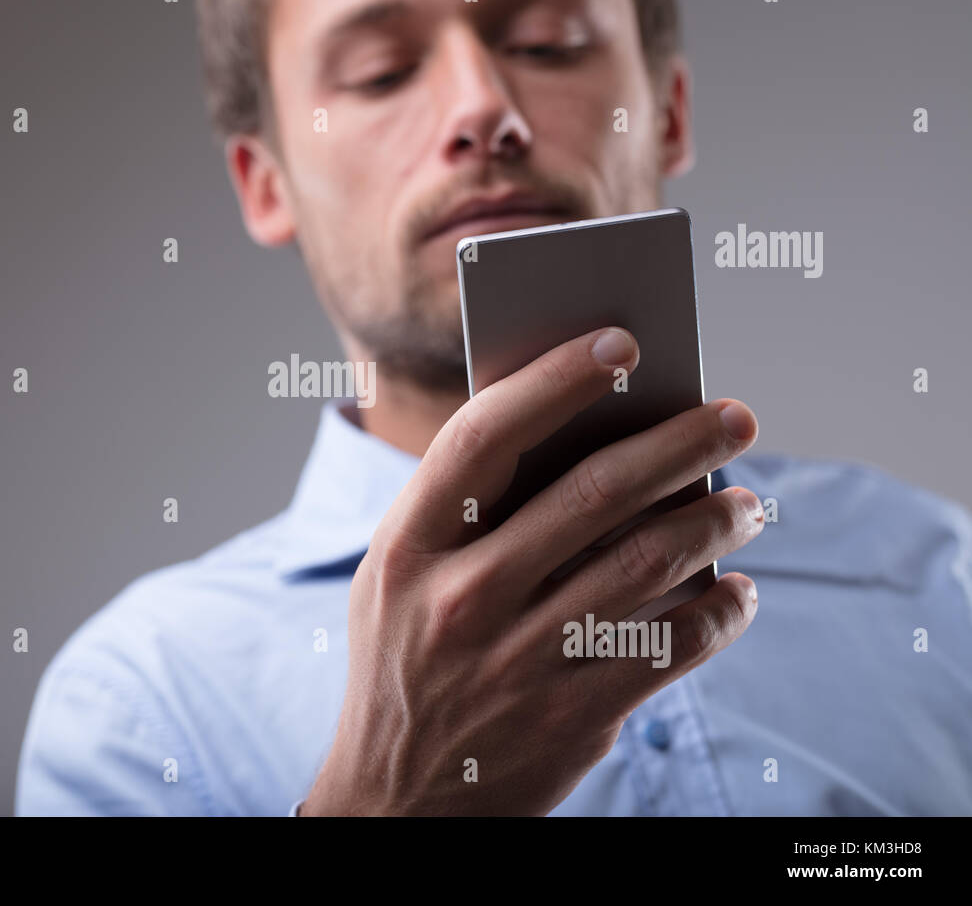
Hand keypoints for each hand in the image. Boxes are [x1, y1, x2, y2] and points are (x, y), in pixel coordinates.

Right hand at [301, 326, 762, 814]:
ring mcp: (517, 662)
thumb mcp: (400, 577)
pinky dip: (720, 610)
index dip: (555, 380)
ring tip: (749, 500)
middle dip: (679, 442)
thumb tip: (586, 433)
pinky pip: (671, 646)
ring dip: (716, 521)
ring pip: (648, 564)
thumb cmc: (404, 658)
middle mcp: (460, 598)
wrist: (395, 800)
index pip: (483, 436)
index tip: (621, 343)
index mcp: (408, 547)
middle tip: (736, 414)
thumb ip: (463, 509)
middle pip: (592, 494)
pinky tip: (737, 591)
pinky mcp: (572, 717)